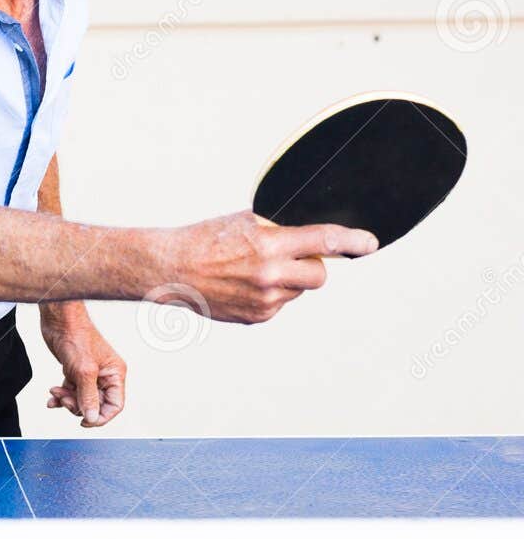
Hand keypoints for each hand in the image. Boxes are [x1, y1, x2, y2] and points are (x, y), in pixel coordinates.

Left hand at [40, 302, 125, 426]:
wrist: (59, 320)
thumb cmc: (76, 338)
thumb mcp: (83, 371)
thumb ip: (88, 396)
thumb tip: (91, 418)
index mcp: (115, 375)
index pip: (114, 405)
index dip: (100, 417)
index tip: (84, 422)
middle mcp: (104, 376)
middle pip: (95, 404)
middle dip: (78, 406)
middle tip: (64, 399)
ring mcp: (89, 374)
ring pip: (81, 399)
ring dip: (67, 400)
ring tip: (55, 394)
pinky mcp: (75, 372)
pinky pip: (70, 392)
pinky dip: (61, 396)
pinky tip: (51, 396)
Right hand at [161, 211, 376, 323]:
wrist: (169, 269)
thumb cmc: (204, 240)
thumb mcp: (243, 221)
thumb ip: (279, 228)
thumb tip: (311, 236)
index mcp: (267, 245)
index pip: (323, 241)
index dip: (352, 241)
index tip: (370, 244)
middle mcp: (270, 275)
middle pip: (319, 275)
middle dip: (313, 266)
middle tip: (292, 258)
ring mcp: (264, 300)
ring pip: (298, 290)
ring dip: (287, 280)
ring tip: (251, 271)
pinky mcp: (257, 317)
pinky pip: (280, 304)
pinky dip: (271, 294)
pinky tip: (243, 285)